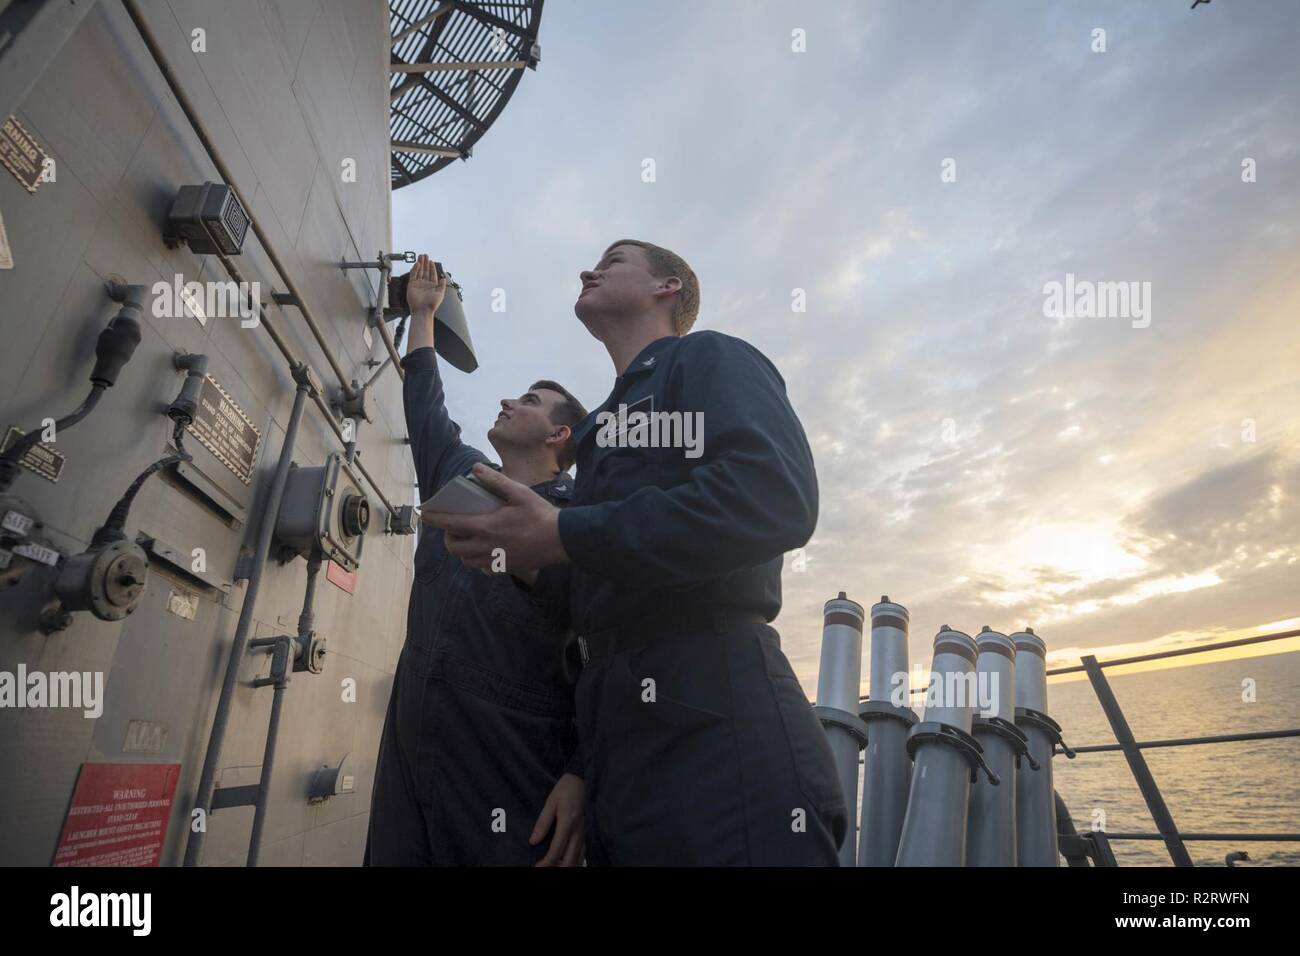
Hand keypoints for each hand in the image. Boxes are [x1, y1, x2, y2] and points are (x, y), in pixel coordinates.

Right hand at [406, 253, 446, 315]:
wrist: (422, 310)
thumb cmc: (431, 304)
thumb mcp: (440, 294)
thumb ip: (442, 286)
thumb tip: (444, 279)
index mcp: (432, 286)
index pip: (432, 274)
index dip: (431, 267)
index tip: (431, 261)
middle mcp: (425, 284)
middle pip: (425, 271)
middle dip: (425, 263)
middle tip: (425, 255)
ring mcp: (418, 284)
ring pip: (419, 271)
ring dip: (420, 264)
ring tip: (420, 256)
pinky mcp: (412, 285)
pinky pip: (413, 275)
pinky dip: (415, 269)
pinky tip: (417, 264)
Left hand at [423, 464, 568, 574]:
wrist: (561, 540)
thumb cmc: (540, 515)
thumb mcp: (519, 493)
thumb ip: (496, 481)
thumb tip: (475, 468)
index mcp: (487, 526)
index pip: (451, 523)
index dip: (435, 518)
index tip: (425, 514)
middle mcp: (487, 546)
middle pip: (454, 547)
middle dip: (447, 537)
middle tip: (451, 528)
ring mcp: (495, 559)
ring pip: (466, 561)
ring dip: (461, 551)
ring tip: (466, 539)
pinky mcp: (505, 567)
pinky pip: (482, 568)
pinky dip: (477, 561)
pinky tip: (485, 551)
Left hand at [530, 773, 584, 865]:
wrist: (583, 779)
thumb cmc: (566, 789)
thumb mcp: (550, 802)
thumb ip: (542, 822)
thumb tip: (533, 841)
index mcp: (568, 823)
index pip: (557, 851)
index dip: (546, 862)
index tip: (537, 867)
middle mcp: (579, 831)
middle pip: (569, 860)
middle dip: (556, 868)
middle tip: (543, 868)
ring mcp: (585, 833)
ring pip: (578, 859)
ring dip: (566, 866)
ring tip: (553, 866)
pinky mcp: (588, 833)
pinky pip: (583, 853)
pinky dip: (575, 861)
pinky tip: (567, 862)